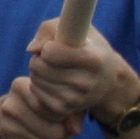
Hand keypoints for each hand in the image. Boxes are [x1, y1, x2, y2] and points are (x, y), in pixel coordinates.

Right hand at [0, 82, 83, 138]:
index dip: (66, 115)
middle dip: (65, 133)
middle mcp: (9, 107)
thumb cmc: (43, 100)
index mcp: (19, 87)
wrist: (12, 110)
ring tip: (59, 134)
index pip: (53, 110)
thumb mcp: (60, 96)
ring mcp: (5, 128)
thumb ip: (74, 109)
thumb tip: (75, 131)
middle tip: (65, 127)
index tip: (64, 112)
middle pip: (54, 133)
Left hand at [22, 17, 139, 123]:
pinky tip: (53, 82)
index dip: (48, 46)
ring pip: (35, 80)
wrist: (107, 80)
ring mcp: (76, 99)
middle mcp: (86, 82)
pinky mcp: (65, 109)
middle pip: (39, 66)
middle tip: (51, 58)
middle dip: (39, 58)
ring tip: (54, 69)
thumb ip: (50, 29)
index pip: (50, 52)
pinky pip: (36, 93)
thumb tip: (32, 49)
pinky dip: (38, 85)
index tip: (56, 46)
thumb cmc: (87, 46)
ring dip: (38, 71)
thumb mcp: (76, 28)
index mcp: (93, 59)